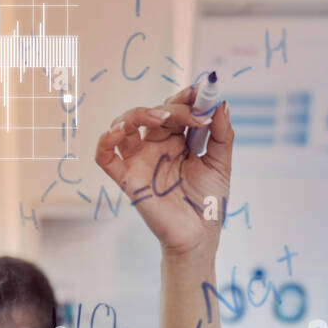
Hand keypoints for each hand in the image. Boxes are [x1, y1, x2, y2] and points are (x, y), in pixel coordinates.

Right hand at [94, 82, 233, 257]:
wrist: (199, 237)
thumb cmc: (209, 203)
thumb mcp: (220, 165)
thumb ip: (222, 136)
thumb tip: (222, 104)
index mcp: (178, 141)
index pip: (177, 110)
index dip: (187, 98)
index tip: (203, 90)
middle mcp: (156, 146)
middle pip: (155, 113)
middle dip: (175, 107)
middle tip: (195, 113)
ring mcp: (140, 160)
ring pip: (126, 124)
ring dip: (140, 113)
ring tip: (164, 117)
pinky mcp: (127, 178)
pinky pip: (106, 156)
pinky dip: (105, 141)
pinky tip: (118, 132)